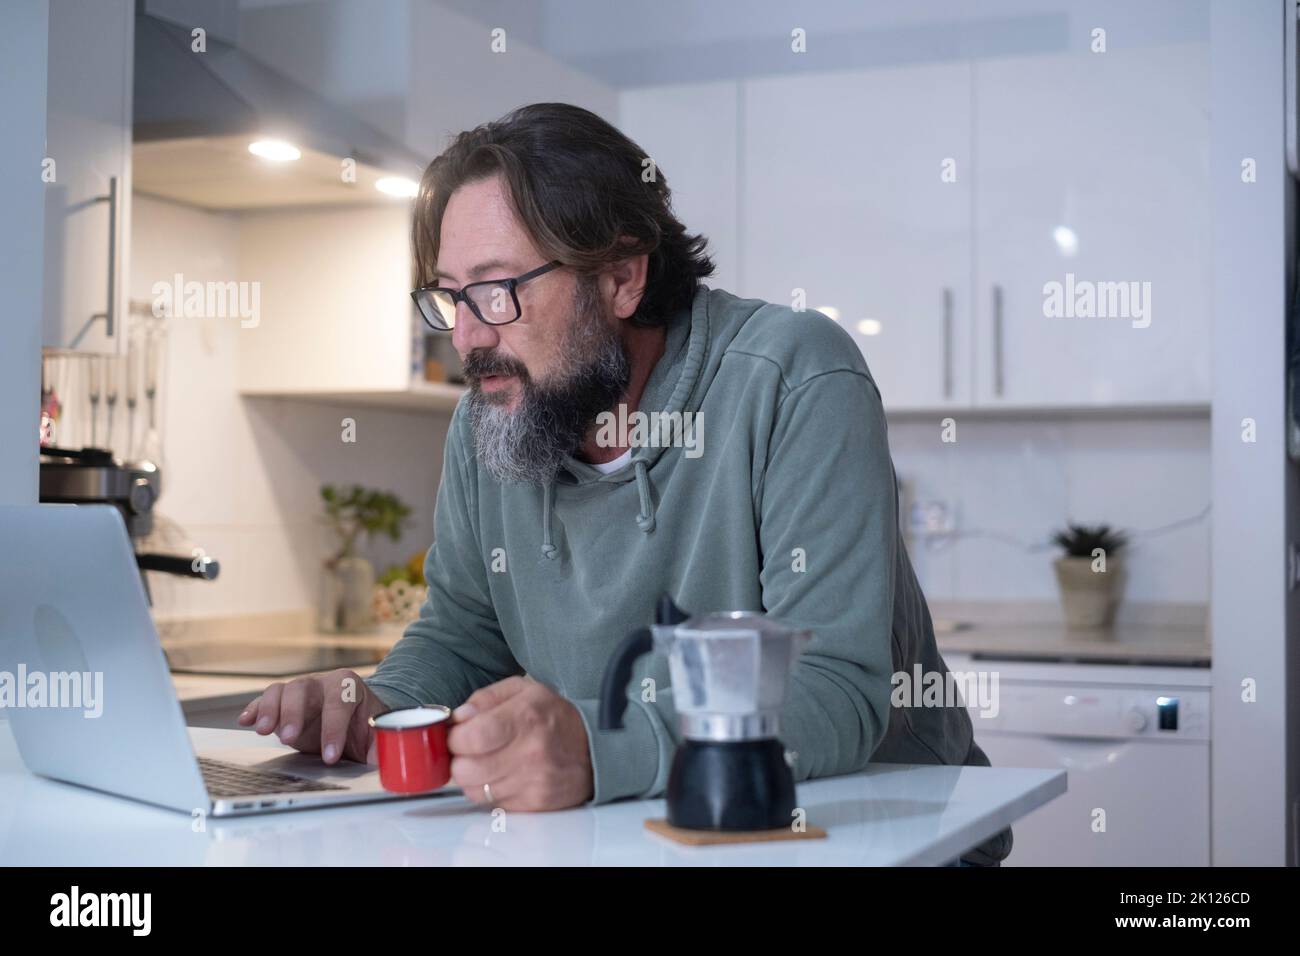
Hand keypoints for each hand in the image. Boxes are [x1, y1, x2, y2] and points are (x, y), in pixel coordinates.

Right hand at [237, 669, 389, 764]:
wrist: (356, 718)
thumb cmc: (367, 725)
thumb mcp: (378, 735)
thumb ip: (382, 748)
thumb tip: (388, 768)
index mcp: (350, 687)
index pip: (339, 702)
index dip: (334, 728)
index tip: (330, 756)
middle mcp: (322, 684)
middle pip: (304, 688)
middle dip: (295, 713)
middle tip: (289, 739)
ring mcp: (301, 691)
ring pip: (281, 690)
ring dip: (270, 709)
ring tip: (262, 730)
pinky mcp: (283, 703)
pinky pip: (265, 699)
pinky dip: (255, 708)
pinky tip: (245, 721)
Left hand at [448, 676, 593, 810]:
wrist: (595, 747)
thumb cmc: (554, 716)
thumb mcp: (523, 690)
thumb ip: (485, 699)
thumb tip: (459, 718)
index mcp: (526, 716)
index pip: (471, 738)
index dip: (455, 738)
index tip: (458, 735)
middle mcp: (531, 751)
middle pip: (467, 770)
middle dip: (459, 760)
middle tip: (469, 751)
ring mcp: (535, 781)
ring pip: (475, 791)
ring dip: (474, 778)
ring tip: (489, 761)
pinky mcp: (536, 804)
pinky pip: (493, 803)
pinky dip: (492, 791)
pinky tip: (505, 775)